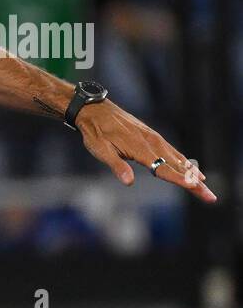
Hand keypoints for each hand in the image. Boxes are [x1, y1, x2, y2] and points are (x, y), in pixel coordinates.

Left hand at [76, 102, 216, 203]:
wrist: (96, 110)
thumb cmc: (95, 132)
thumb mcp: (100, 150)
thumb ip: (117, 166)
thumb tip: (129, 182)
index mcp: (140, 149)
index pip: (163, 168)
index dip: (178, 178)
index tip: (194, 186)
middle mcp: (152, 143)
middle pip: (177, 167)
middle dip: (194, 183)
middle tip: (210, 196)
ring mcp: (154, 139)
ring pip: (178, 159)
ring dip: (193, 174)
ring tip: (205, 186)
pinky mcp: (153, 136)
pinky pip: (172, 151)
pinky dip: (184, 162)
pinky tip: (191, 170)